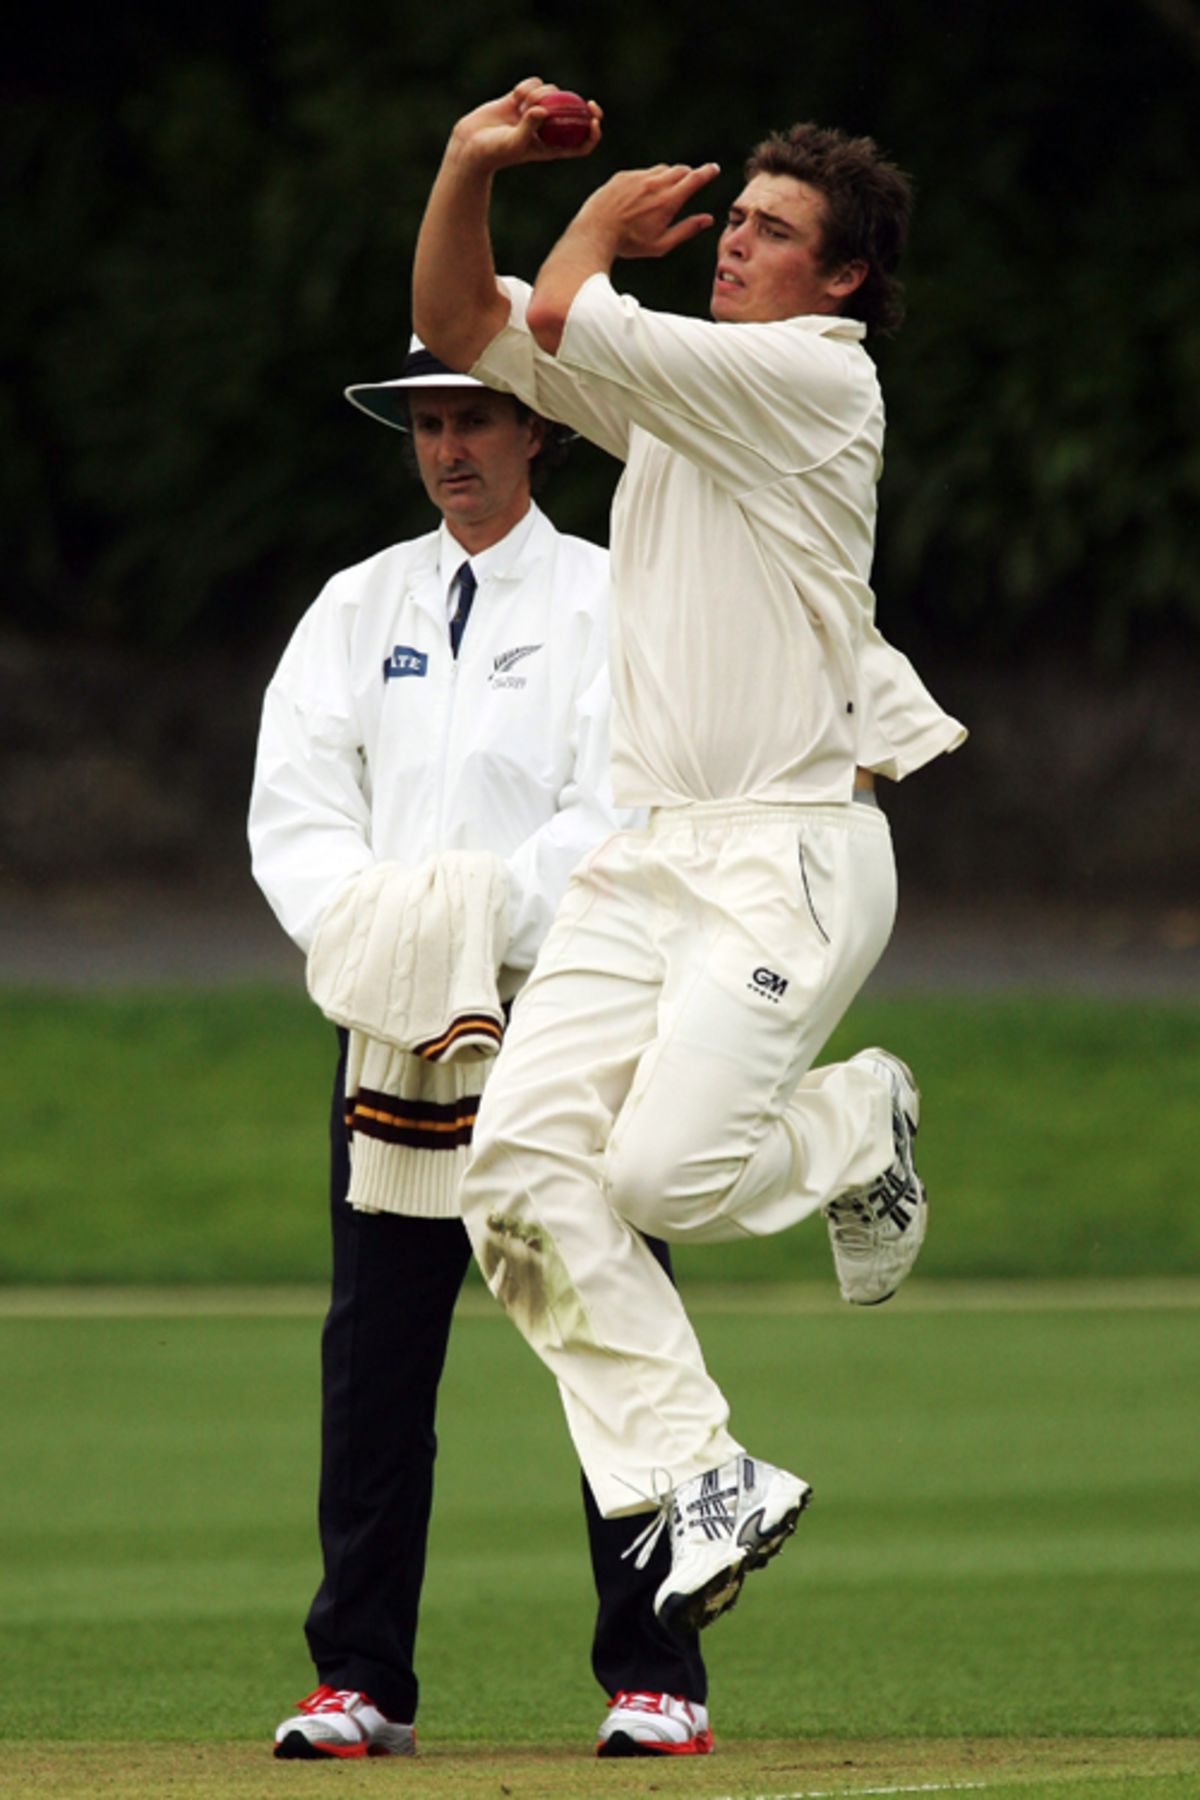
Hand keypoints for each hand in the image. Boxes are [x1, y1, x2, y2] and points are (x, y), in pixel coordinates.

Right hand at [449, 77, 601, 171]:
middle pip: (571, 111)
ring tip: (522, 105)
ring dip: (541, 93)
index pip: (580, 143)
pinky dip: (527, 85)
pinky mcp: (520, 99)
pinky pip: (534, 83)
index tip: (595, 120)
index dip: (593, 133)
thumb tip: (543, 109)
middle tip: (585, 101)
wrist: (471, 143)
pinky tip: (515, 95)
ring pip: (551, 93)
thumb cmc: (495, 151)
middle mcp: (546, 129)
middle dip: (577, 104)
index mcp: (551, 147)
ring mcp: (534, 112)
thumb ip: (529, 127)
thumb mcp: (514, 144)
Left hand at [575, 162, 719, 260]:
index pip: (694, 179)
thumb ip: (686, 230)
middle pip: (680, 170)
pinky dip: (648, 180)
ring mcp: (638, 177)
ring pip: (661, 170)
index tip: (714, 168)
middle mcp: (655, 184)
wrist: (595, 231)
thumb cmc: (629, 243)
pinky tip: (641, 196)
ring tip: (664, 192)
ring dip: (668, 177)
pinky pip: (642, 173)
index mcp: (668, 201)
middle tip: (691, 181)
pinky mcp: (623, 176)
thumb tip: (708, 220)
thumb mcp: (661, 244)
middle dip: (688, 174)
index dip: (707, 172)